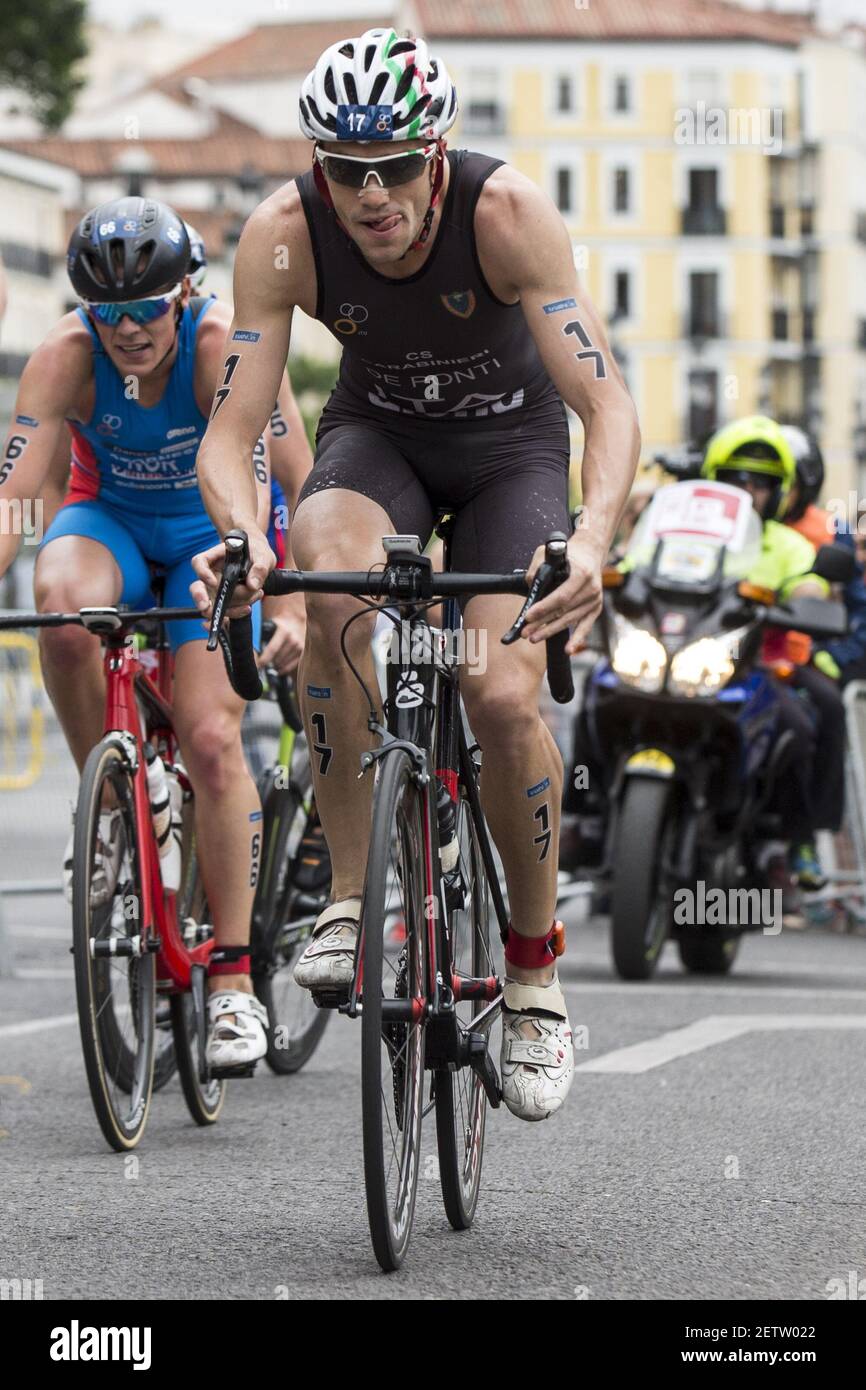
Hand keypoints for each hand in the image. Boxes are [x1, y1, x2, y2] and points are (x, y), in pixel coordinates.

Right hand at [190, 525, 274, 619]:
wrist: (259, 561)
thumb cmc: (257, 553)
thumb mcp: (263, 556)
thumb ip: (259, 568)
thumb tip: (253, 586)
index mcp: (215, 557)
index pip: (199, 562)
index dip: (202, 573)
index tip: (213, 582)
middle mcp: (212, 574)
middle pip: (197, 587)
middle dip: (200, 599)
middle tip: (206, 608)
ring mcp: (216, 590)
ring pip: (214, 604)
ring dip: (234, 606)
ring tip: (256, 594)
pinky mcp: (224, 601)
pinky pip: (224, 612)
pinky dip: (235, 613)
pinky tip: (247, 608)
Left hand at [258, 606, 305, 674]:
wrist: (293, 619)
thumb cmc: (276, 624)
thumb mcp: (268, 626)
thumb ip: (262, 638)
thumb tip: (255, 655)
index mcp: (283, 631)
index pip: (272, 649)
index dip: (264, 659)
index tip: (258, 666)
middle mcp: (293, 639)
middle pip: (278, 658)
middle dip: (268, 664)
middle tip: (262, 666)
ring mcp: (299, 646)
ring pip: (283, 663)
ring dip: (275, 666)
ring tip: (269, 666)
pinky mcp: (301, 651)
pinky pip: (291, 665)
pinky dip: (284, 669)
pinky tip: (278, 670)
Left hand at [522, 534, 604, 655]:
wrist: (589, 552)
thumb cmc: (567, 554)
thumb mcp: (548, 552)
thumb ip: (537, 568)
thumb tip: (530, 587)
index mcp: (582, 573)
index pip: (561, 596)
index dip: (544, 608)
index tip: (528, 616)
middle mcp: (591, 589)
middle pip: (563, 612)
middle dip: (542, 624)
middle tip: (526, 633)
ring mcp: (595, 600)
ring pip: (570, 620)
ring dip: (551, 631)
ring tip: (533, 637)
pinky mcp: (596, 608)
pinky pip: (586, 627)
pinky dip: (577, 639)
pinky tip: (568, 649)